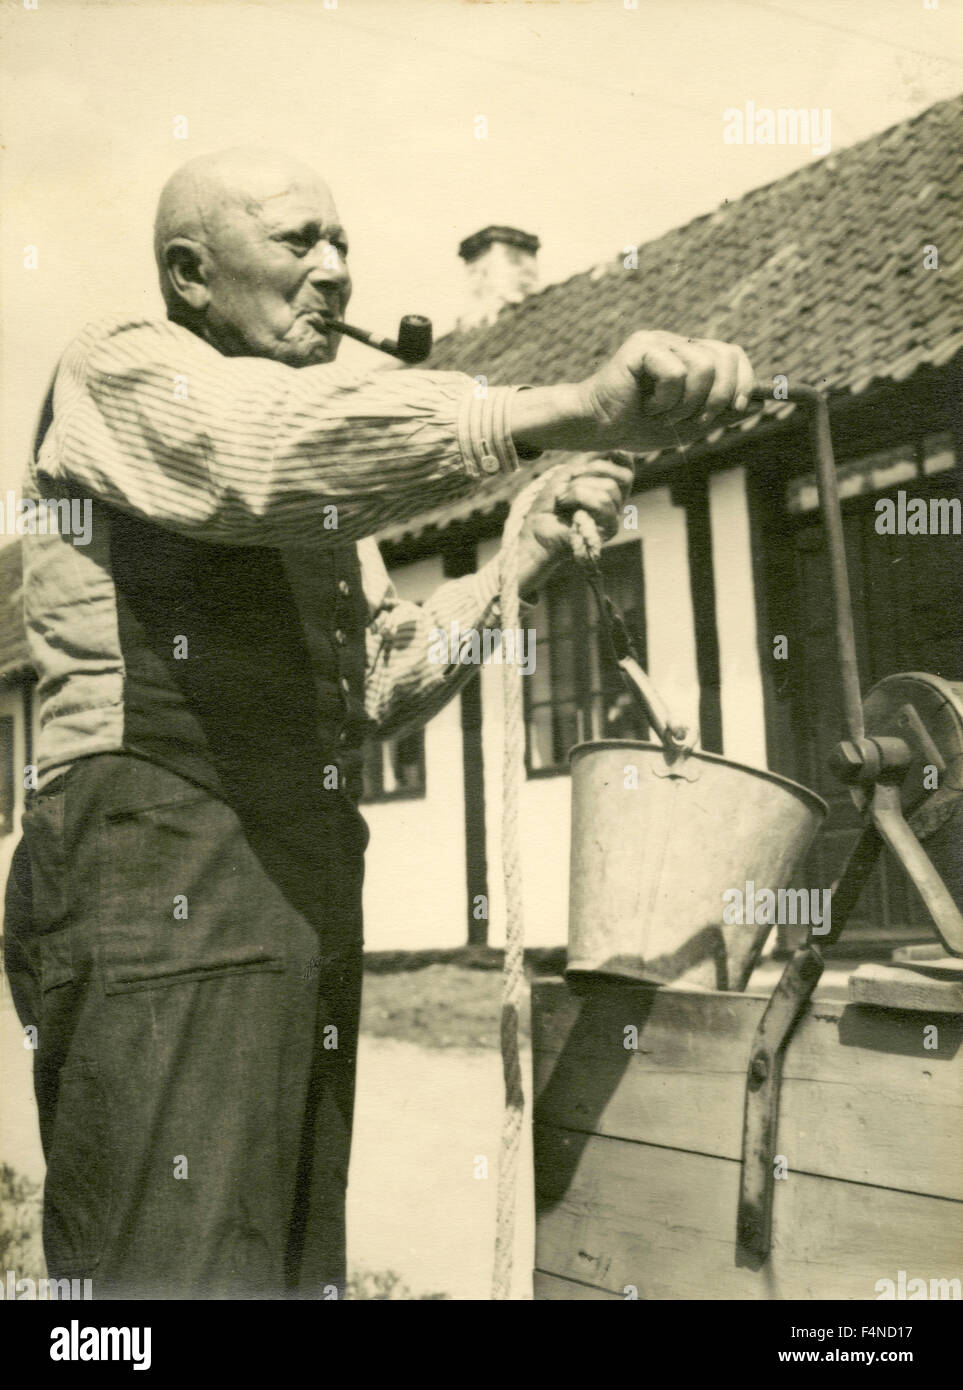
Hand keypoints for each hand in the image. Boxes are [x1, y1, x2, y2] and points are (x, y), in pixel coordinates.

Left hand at [514, 458, 634, 596]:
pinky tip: (565, 507)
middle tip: (568, 483)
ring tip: (562, 499)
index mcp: (609, 490)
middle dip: (590, 473)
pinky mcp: (608, 530)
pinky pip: (602, 502)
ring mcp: (613, 518)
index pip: (628, 470)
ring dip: (578, 489)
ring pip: (608, 489)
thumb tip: (612, 448)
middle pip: (621, 478)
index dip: (620, 457)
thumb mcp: (567, 474)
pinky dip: (578, 498)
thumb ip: (588, 462)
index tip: (599, 454)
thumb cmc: (549, 504)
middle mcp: (616, 505)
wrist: (536, 530)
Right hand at [579, 331, 754, 451]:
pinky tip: (646, 407)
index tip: (740, 407)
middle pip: (725, 358)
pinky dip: (666, 401)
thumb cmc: (637, 426)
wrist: (596, 428)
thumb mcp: (690, 424)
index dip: (744, 380)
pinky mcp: (641, 347)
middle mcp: (676, 343)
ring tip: (664, 416)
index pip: (732, 354)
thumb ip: (722, 412)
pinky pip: (676, 373)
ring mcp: (659, 341)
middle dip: (720, 397)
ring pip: (703, 368)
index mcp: (689, 356)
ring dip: (688, 405)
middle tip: (696, 420)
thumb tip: (760, 403)